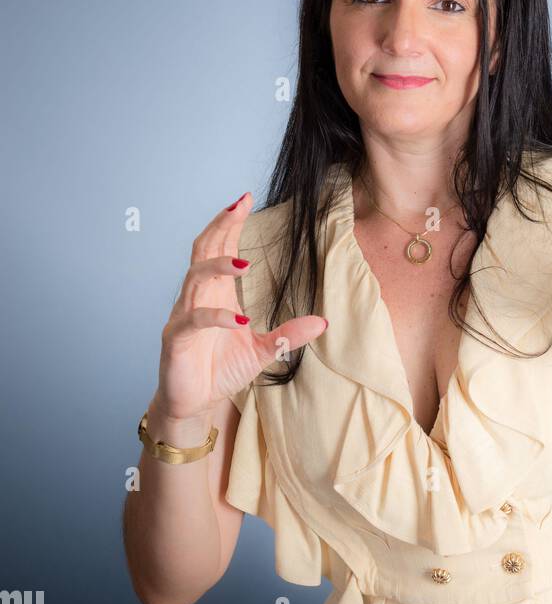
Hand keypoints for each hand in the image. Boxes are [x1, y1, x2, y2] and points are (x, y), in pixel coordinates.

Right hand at [153, 193, 327, 420]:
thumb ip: (288, 334)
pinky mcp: (176, 338)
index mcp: (217, 291)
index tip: (247, 198)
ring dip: (219, 267)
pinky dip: (217, 316)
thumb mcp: (263, 350)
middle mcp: (199, 296)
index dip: (231, 222)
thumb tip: (323, 322)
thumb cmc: (221, 370)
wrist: (194, 404)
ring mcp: (184, 315)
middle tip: (239, 205)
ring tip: (245, 264)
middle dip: (220, 225)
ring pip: (195, 277)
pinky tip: (239, 318)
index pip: (220, 246)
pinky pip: (194, 319)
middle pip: (204, 249)